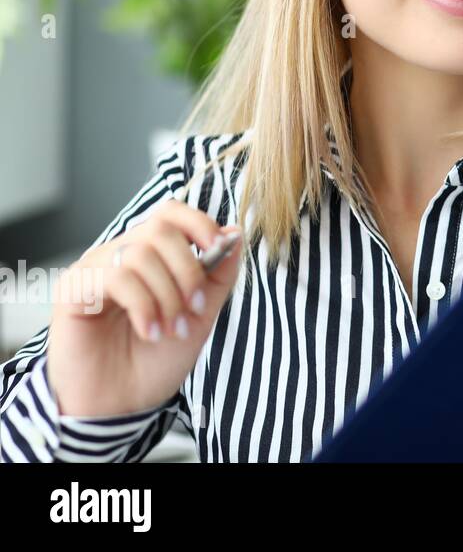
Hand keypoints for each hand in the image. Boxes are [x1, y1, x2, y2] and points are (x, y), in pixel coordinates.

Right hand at [45, 200, 243, 417]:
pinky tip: (149, 331)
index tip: (219, 249)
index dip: (199, 223)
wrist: (122, 405)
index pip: (171, 213)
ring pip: (141, 253)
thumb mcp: (200, 315)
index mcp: (150, 256)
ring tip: (170, 328)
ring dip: (167, 294)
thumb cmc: (155, 361)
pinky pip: (116, 277)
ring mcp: (93, 270)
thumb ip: (218, 274)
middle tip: (194, 307)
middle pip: (160, 229)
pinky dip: (143, 305)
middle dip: (188, 269)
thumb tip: (234, 232)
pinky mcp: (73, 290)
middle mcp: (119, 256)